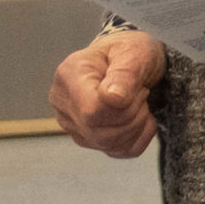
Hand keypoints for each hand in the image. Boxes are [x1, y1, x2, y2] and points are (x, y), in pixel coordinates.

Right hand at [52, 29, 167, 157]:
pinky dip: (138, 137)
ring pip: (108, 144)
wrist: (131, 60)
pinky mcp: (87, 138)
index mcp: (69, 75)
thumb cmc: (131, 52)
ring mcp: (72, 123)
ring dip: (136, 125)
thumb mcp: (136, 52)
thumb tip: (112, 99)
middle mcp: (62, 102)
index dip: (124, 106)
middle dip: (134, 114)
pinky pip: (118, 151)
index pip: (93, 111)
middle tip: (141, 92)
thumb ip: (125, 73)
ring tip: (138, 102)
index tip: (136, 86)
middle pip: (100, 131)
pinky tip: (141, 118)